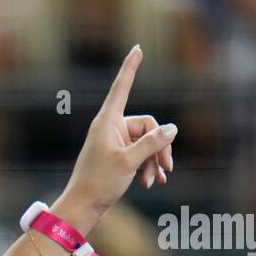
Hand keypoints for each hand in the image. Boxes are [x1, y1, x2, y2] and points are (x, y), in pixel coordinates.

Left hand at [56, 45, 176, 232]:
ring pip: (147, 142)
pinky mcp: (118, 156)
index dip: (131, 67)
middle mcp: (111, 128)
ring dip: (155, 160)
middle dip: (160, 146)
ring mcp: (114, 142)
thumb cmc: (99, 182)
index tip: (137, 48)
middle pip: (148, 125)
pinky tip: (152, 183)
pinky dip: (148, 167)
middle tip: (167, 168)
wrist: (83, 207)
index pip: (122, 87)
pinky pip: (140, 154)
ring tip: (157, 180)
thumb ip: (152, 143)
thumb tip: (172, 128)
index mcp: (107, 121)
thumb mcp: (129, 161)